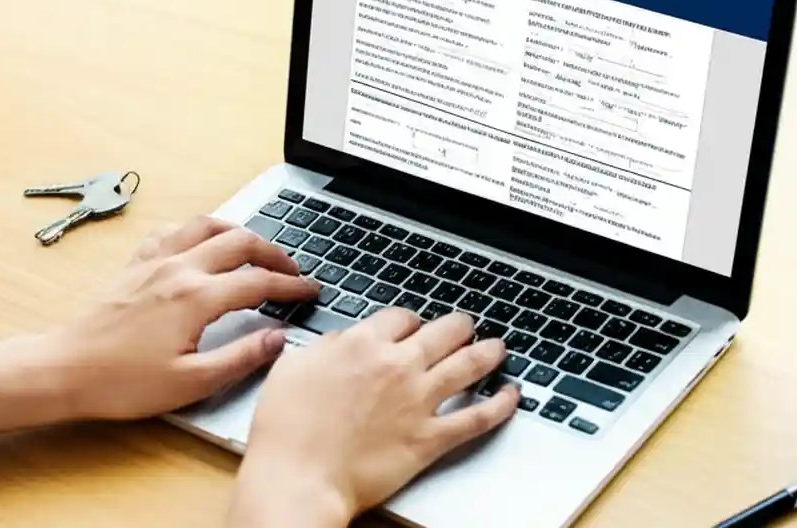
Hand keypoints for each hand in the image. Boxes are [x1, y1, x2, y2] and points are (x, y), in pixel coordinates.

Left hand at [35, 217, 317, 420]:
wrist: (64, 370)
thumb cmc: (122, 382)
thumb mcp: (191, 383)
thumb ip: (241, 357)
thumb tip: (277, 339)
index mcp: (197, 297)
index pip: (258, 282)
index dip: (291, 286)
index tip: (309, 292)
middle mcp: (179, 269)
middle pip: (240, 242)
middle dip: (274, 252)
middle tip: (291, 270)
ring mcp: (154, 262)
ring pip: (207, 225)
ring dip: (238, 231)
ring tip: (255, 247)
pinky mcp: (134, 266)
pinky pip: (171, 232)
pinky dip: (194, 231)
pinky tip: (199, 243)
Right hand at [229, 310, 518, 526]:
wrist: (298, 478)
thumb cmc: (286, 430)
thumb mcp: (293, 368)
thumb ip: (325, 348)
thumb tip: (343, 340)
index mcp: (362, 344)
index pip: (401, 317)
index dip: (411, 321)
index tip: (413, 327)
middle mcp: (397, 365)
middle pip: (443, 332)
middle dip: (458, 326)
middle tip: (465, 326)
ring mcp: (418, 401)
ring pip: (468, 365)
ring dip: (488, 352)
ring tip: (497, 347)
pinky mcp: (429, 438)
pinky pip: (476, 417)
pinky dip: (499, 405)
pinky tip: (510, 396)